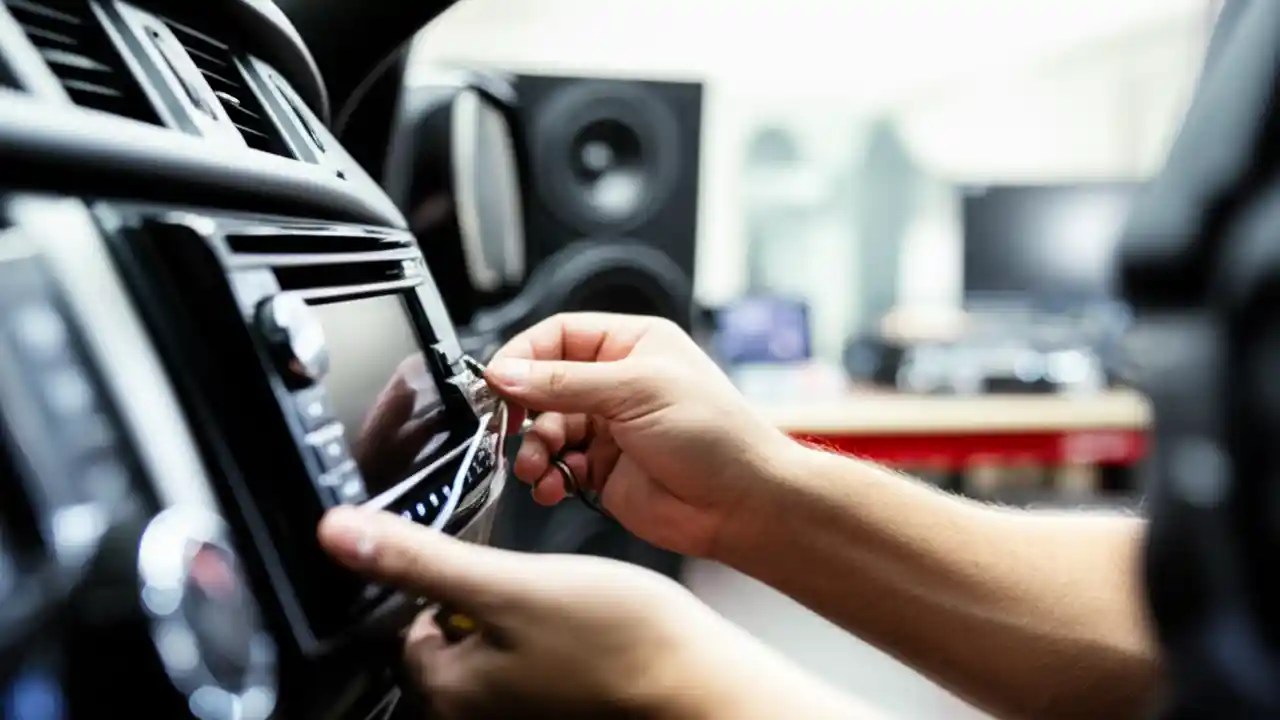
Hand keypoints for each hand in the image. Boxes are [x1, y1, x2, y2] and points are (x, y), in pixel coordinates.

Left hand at [317, 507, 857, 719]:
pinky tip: (590, 634)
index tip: (495, 565)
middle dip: (495, 599)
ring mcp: (520, 716)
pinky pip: (538, 664)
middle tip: (545, 591)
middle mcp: (475, 716)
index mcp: (446, 691)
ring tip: (575, 613)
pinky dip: (556, 642)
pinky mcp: (558, 710)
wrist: (705, 684)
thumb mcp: (509, 583)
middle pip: (457, 632)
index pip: (414, 619)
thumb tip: (336, 534)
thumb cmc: (621, 642)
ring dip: (528, 616)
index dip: (454, 579)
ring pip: (502, 644)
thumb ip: (419, 560)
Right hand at [485, 313, 795, 557]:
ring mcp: (610, 428)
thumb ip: (565, 383)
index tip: (496, 380)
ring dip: (533, 449)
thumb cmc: (714, 436)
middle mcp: (618, 383)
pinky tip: (553, 486)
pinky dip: (548, 477)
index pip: (559, 335)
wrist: (743, 505)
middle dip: (523, 408)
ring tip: (537, 467)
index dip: (523, 356)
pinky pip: (558, 467)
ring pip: (545, 429)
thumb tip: (507, 373)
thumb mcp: (636, 392)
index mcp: (632, 345)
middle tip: (507, 427)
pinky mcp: (604, 470)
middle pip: (544, 384)